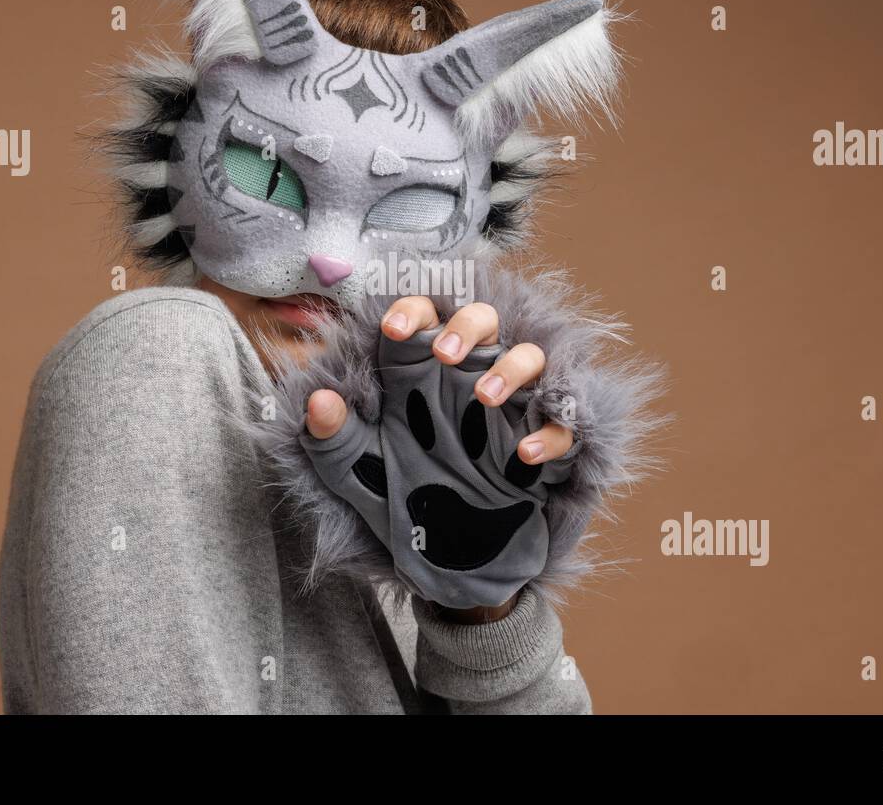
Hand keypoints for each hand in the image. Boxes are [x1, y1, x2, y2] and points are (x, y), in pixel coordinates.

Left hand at [300, 297, 576, 610]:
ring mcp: (513, 412)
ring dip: (512, 366)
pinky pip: (565, 423)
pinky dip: (550, 432)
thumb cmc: (405, 508)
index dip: (413, 311)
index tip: (393, 329)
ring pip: (531, 356)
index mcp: (423, 381)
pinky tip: (522, 456)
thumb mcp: (359, 477)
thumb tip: (317, 401)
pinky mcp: (547, 447)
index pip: (424, 320)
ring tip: (483, 398)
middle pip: (483, 319)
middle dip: (468, 326)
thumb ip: (333, 440)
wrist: (453, 570)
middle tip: (444, 356)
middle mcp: (469, 383)